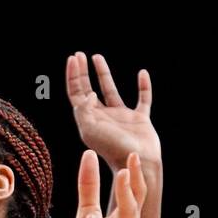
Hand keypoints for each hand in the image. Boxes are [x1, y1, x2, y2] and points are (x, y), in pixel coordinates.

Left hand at [66, 52, 160, 172]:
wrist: (137, 162)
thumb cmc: (113, 148)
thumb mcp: (91, 130)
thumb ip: (84, 110)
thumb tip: (88, 93)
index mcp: (89, 119)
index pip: (77, 93)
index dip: (73, 76)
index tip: (74, 58)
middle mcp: (103, 117)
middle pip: (89, 90)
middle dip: (82, 73)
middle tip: (79, 55)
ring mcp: (121, 118)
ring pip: (110, 91)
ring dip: (103, 74)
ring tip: (97, 57)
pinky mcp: (140, 120)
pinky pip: (142, 99)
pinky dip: (143, 87)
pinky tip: (142, 73)